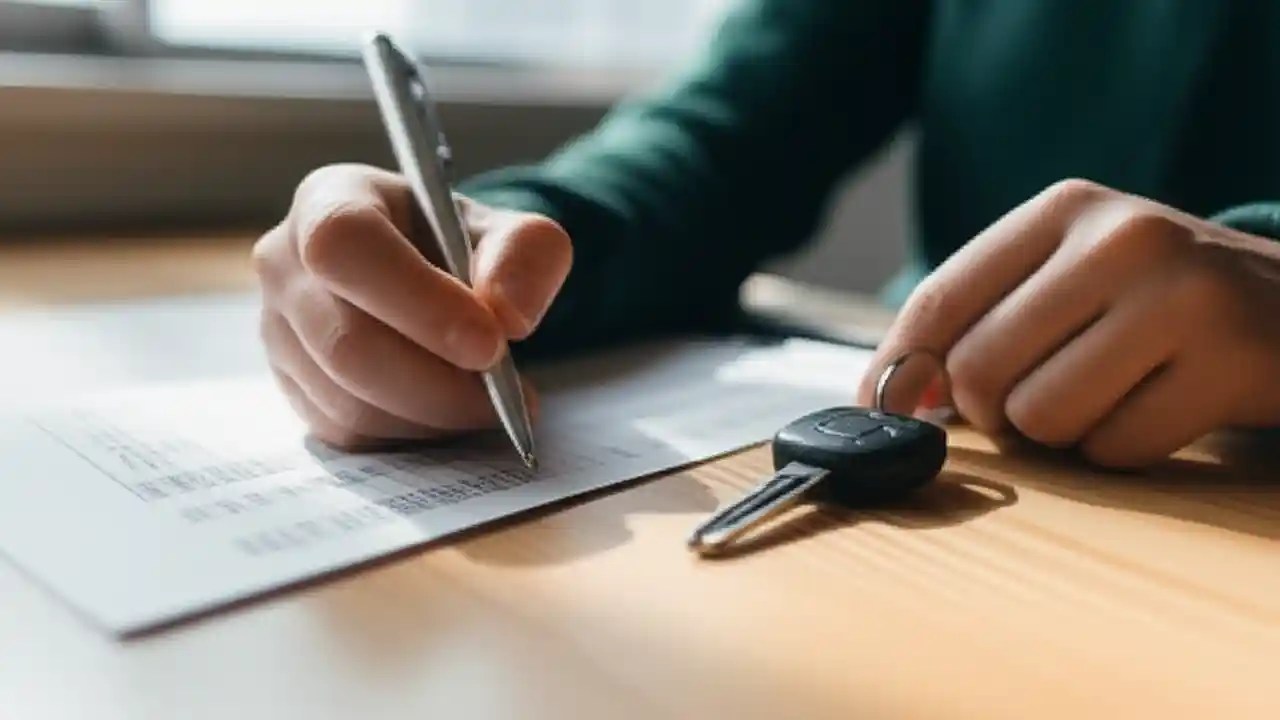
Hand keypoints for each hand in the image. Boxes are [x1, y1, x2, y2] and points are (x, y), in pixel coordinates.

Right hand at [253, 164, 571, 448]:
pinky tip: (450, 412)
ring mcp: (277, 331)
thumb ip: (526, 256)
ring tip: (489, 404)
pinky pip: (348, 431)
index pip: (347, 245)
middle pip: (346, 342)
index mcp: (331, 201)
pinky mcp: (291, 388)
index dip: (417, 302)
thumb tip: (508, 316)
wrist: (431, 275)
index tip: (490, 344)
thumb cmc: (462, 246)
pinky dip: (411, 434)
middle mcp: (286, 263)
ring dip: (433, 416)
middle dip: (438, 383)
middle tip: (507, 396)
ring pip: (348, 400)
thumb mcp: (511, 233)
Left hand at [860, 179, 1279, 466]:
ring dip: (1059, 432)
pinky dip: (1120, 448)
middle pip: (980, 369)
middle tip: (1036, 397)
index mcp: (1066, 210)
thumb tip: (893, 392)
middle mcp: (1121, 239)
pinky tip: (1158, 406)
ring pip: (1040, 417)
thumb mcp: (1068, 279)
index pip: (940, 299)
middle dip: (992, 409)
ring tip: (1108, 392)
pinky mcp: (1228, 363)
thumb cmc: (1155, 301)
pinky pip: (1113, 449)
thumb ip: (978, 321)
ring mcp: (1180, 297)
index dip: (896, 368)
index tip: (881, 407)